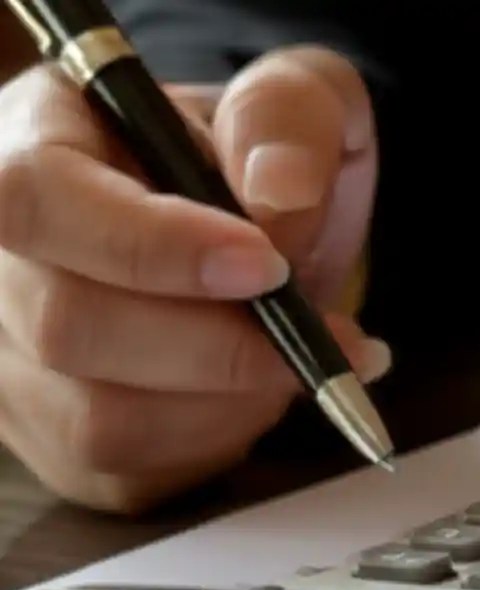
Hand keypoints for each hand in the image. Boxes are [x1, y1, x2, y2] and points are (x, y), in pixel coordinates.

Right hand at [0, 46, 386, 512]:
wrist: (245, 229)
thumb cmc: (248, 159)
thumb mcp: (288, 100)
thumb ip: (287, 119)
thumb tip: (282, 196)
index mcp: (34, 144)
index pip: (40, 201)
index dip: (153, 247)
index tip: (267, 266)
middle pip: (69, 327)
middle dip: (221, 347)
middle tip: (325, 337)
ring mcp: (11, 360)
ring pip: (97, 421)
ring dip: (229, 406)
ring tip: (301, 364)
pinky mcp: (50, 438)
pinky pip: (126, 475)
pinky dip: (216, 446)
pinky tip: (259, 397)